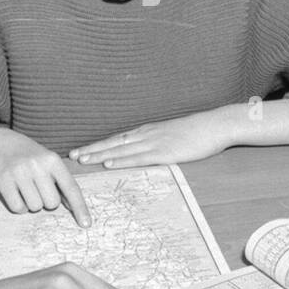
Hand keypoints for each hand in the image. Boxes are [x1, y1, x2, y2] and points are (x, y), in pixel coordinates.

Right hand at [0, 129, 90, 226]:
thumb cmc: (29, 155)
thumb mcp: (47, 160)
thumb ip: (60, 180)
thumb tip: (73, 207)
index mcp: (53, 160)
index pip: (71, 188)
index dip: (80, 208)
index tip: (86, 224)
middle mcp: (38, 165)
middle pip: (52, 203)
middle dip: (46, 201)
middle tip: (37, 189)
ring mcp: (20, 172)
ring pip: (35, 207)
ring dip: (31, 204)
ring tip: (25, 189)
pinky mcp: (4, 180)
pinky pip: (17, 208)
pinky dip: (18, 207)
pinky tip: (15, 193)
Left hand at [71, 110, 234, 166]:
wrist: (216, 125)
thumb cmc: (198, 132)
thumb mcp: (174, 135)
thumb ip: (159, 142)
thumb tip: (148, 152)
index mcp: (147, 132)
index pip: (117, 139)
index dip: (98, 146)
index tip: (81, 151)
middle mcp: (146, 135)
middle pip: (113, 143)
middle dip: (92, 150)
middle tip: (72, 156)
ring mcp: (154, 143)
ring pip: (120, 150)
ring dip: (99, 155)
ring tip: (82, 159)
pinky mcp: (165, 152)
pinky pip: (138, 157)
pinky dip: (121, 160)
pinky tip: (108, 163)